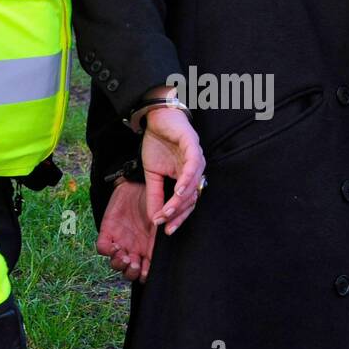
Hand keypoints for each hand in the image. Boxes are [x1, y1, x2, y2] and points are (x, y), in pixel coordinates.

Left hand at [97, 179, 155, 282]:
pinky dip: (107, 250)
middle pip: (129, 272)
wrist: (138, 183)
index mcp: (147, 249)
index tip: (146, 271)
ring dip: (119, 264)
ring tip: (125, 256)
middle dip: (131, 272)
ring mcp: (120, 241)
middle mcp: (133, 248)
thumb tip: (163, 248)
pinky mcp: (107, 232)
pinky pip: (102, 248)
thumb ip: (161, 235)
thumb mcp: (161, 218)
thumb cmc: (154, 200)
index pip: (144, 272)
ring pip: (115, 263)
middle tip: (135, 263)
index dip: (144, 276)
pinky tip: (114, 246)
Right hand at [140, 104, 205, 235]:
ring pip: (193, 184)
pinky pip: (193, 165)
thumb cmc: (157, 143)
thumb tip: (154, 217)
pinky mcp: (193, 145)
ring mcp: (196, 158)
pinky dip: (187, 179)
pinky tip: (178, 191)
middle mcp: (196, 170)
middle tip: (166, 225)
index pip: (187, 203)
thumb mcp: (152, 174)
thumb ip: (155, 195)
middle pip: (192, 198)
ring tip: (168, 212)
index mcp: (188, 178)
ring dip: (180, 201)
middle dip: (179, 214)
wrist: (156, 117)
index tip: (166, 231)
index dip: (178, 218)